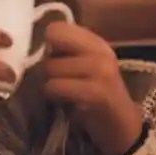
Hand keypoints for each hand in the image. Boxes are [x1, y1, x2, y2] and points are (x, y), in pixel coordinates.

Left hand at [42, 21, 143, 154]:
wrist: (120, 126)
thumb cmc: (95, 96)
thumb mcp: (83, 67)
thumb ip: (64, 52)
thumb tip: (35, 46)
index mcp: (96, 43)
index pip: (57, 28)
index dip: (47, 43)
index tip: (52, 59)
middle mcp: (100, 52)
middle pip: (50, 47)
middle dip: (46, 65)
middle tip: (57, 80)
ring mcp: (102, 71)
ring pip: (50, 67)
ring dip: (48, 83)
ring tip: (62, 92)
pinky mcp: (97, 92)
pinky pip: (57, 86)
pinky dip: (53, 95)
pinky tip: (64, 102)